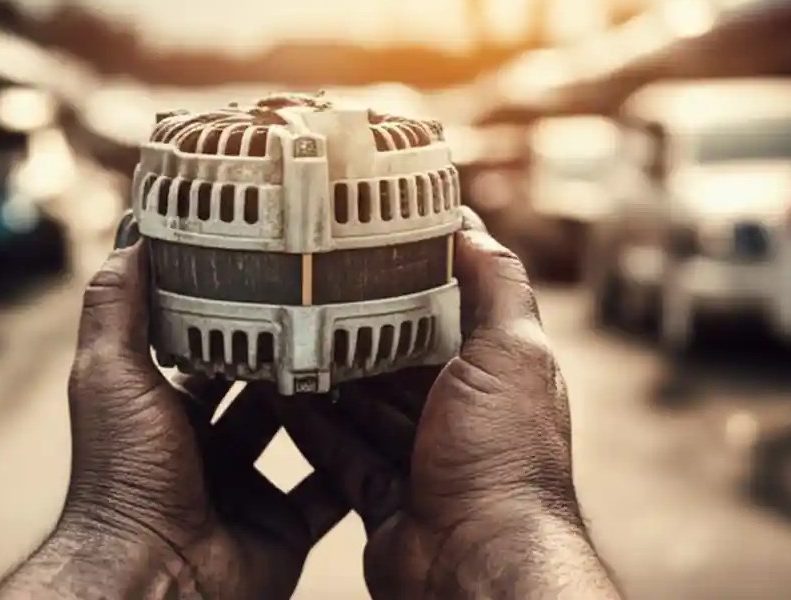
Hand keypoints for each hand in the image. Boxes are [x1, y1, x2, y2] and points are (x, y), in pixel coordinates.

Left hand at [0, 243, 345, 599]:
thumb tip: (132, 234)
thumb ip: (116, 307)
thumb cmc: (122, 476)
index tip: (273, 267)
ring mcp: (246, 488)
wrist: (154, 574)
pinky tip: (385, 415)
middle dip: (292, 349)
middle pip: (258, 388)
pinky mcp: (284, 526)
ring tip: (370, 344)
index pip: (204, 347)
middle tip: (338, 300)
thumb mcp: (110, 374)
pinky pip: (329, 487)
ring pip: (298, 434)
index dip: (234, 311)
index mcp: (162, 411)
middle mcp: (204, 448)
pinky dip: (355, 459)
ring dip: (329, 398)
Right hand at [279, 211, 617, 598]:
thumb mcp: (512, 351)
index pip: (454, 312)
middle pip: (402, 359)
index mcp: (498, 375)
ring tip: (282, 330)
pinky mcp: (383, 497)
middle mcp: (462, 417)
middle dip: (360, 325)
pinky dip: (312, 425)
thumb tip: (471, 226)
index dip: (416, 278)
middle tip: (309, 283)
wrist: (478, 564)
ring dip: (329, 374)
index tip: (369, 241)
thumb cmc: (505, 458)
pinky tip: (278, 392)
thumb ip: (497, 286)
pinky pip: (339, 452)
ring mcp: (422, 460)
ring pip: (365, 405)